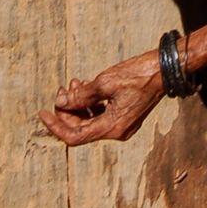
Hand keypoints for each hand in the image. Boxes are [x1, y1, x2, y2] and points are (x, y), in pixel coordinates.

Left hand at [38, 51, 163, 145]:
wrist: (164, 71)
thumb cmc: (137, 74)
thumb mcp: (105, 82)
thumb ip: (81, 95)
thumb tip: (61, 103)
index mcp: (112, 127)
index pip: (74, 136)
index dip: (56, 126)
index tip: (42, 112)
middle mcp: (117, 131)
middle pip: (81, 129)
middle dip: (67, 110)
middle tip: (62, 89)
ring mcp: (122, 125)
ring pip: (90, 121)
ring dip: (78, 104)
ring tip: (74, 83)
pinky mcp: (126, 116)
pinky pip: (101, 115)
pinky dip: (90, 103)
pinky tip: (86, 86)